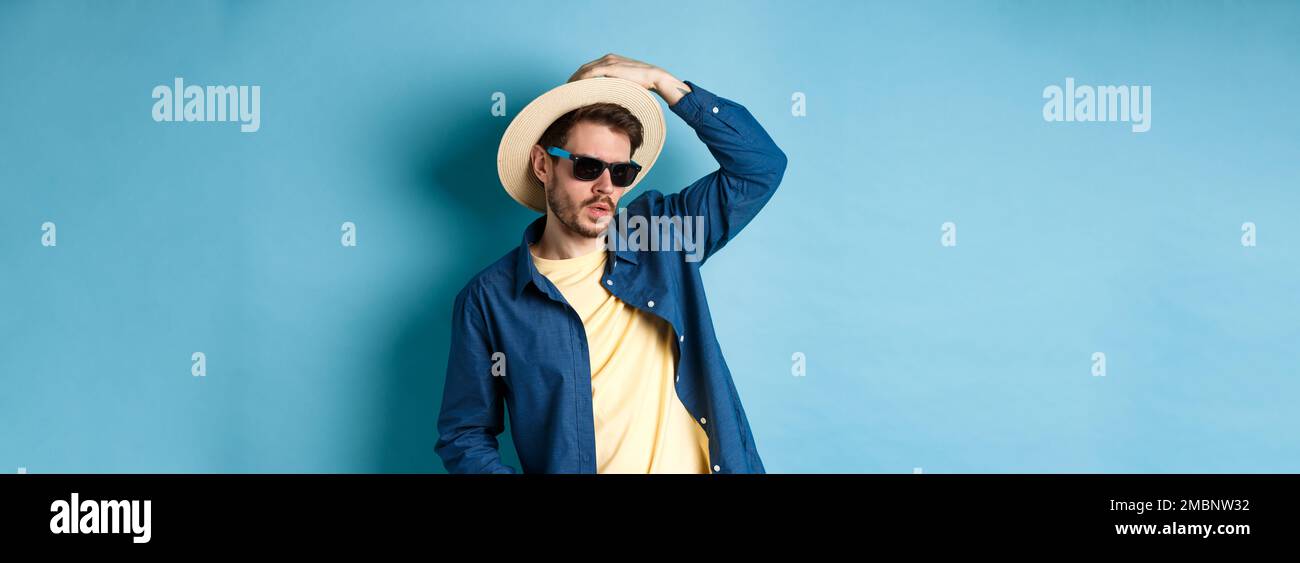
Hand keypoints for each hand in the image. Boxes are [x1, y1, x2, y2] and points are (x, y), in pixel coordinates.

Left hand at [567, 53, 691, 105]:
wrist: (655, 77)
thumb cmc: (643, 85)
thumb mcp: (625, 84)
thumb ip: (615, 86)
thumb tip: (607, 99)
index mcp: (610, 61)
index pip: (589, 69)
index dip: (578, 79)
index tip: (571, 89)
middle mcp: (607, 58)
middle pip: (583, 69)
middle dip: (572, 80)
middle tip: (564, 91)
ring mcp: (608, 61)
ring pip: (584, 70)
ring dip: (574, 81)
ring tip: (566, 92)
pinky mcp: (610, 67)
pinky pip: (590, 73)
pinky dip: (581, 80)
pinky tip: (575, 88)